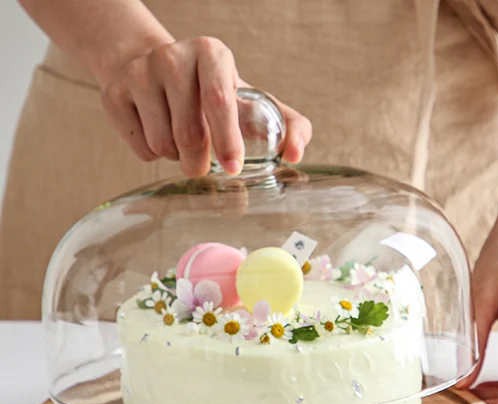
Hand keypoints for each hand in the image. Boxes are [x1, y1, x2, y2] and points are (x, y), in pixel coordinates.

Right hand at [99, 37, 311, 177]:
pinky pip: (141, 147)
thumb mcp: (254, 102)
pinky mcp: (113, 93)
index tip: (232, 168)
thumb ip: (289, 126)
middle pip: (189, 133)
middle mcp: (172, 56)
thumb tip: (295, 156)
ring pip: (163, 143)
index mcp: (211, 54)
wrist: (156, 70)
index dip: (227, 140)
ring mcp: (138, 72)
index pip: (219, 101)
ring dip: (178, 157)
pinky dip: (155, 155)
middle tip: (205, 167)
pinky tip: (160, 134)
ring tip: (183, 141)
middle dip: (201, 162)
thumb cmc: (216, 95)